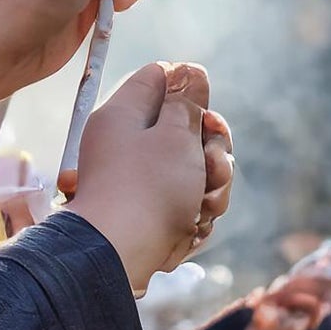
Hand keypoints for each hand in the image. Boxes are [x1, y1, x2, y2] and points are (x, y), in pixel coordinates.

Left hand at [64, 61, 228, 293]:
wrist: (118, 258)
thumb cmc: (148, 190)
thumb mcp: (175, 135)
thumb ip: (186, 102)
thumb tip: (188, 71)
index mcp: (123, 114)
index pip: (158, 77)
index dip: (189, 90)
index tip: (204, 114)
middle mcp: (125, 144)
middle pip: (183, 128)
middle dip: (211, 149)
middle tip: (212, 166)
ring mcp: (136, 181)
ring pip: (191, 169)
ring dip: (209, 185)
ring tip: (203, 205)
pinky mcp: (147, 213)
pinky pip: (183, 201)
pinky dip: (195, 212)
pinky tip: (193, 226)